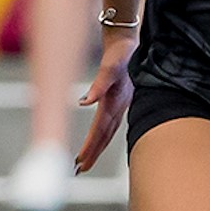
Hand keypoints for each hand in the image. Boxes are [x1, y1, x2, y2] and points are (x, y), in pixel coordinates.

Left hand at [75, 43, 135, 173]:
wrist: (129, 41)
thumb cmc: (121, 52)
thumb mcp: (109, 66)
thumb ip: (98, 85)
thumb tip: (84, 102)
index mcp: (115, 102)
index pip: (100, 130)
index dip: (90, 147)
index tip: (80, 162)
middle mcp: (119, 106)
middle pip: (104, 136)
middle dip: (93, 153)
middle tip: (80, 170)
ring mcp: (120, 104)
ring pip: (107, 131)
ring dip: (97, 147)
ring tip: (85, 161)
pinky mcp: (119, 100)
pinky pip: (110, 123)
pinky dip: (102, 135)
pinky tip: (98, 139)